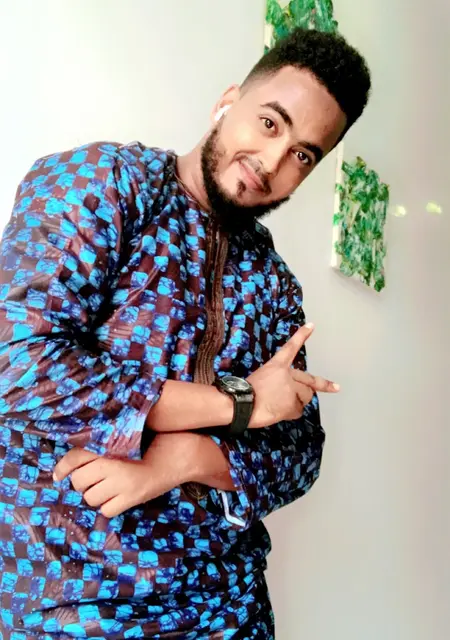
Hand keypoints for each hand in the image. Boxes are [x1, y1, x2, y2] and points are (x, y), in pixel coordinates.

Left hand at [53, 432, 232, 516]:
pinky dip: (108, 505)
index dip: (63, 466)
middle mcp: (114, 464)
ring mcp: (123, 483)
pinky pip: (106, 510)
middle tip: (95, 477)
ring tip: (108, 486)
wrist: (181, 454)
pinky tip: (118, 496)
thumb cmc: (155, 441)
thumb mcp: (128, 439)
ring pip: (90, 497)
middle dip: (83, 481)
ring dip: (95, 493)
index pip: (77, 456)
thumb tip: (76, 463)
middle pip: (79, 480)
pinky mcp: (132, 498)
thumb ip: (105, 447)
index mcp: (111, 445)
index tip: (57, 475)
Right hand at [247, 323, 338, 428]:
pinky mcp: (293, 404)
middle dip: (323, 385)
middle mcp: (288, 375)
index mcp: (276, 365)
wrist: (241, 403)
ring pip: (306, 398)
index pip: (291, 347)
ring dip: (298, 403)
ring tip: (281, 406)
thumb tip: (283, 393)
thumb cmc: (244, 392)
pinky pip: (299, 411)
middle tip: (335, 387)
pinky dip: (292, 413)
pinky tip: (279, 413)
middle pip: (310, 381)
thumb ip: (276, 381)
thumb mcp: (260, 378)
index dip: (301, 336)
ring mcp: (292, 389)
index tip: (311, 326)